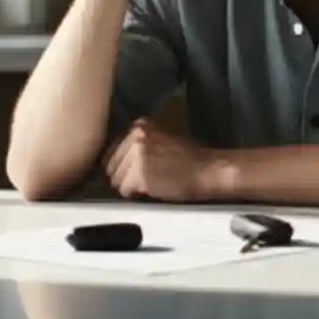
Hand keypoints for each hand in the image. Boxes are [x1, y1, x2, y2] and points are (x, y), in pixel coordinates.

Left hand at [102, 118, 230, 201]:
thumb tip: (114, 155)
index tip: (131, 169)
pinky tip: (148, 190)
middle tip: (139, 179)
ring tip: (145, 185)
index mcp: (140, 125)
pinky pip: (125, 190)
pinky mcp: (141, 176)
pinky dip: (134, 194)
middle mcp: (136, 137)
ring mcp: (137, 156)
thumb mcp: (162, 136)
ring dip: (128, 185)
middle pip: (111, 164)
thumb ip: (139, 140)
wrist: (207, 169)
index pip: (112, 148)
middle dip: (122, 174)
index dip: (121, 162)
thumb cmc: (189, 156)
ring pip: (116, 179)